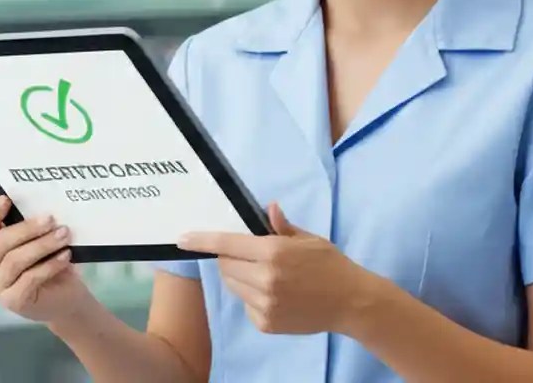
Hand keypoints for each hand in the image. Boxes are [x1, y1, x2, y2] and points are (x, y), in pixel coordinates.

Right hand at [0, 196, 95, 323]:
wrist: (65, 298)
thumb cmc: (49, 264)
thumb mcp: (39, 242)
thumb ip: (32, 228)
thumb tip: (40, 207)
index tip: (7, 199)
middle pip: (0, 243)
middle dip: (26, 228)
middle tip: (51, 219)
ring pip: (15, 260)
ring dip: (42, 245)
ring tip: (63, 235)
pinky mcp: (13, 301)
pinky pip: (30, 278)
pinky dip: (50, 264)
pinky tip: (65, 255)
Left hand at [178, 203, 375, 334]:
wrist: (350, 302)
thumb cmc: (329, 264)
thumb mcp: (308, 238)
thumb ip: (281, 226)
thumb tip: (268, 208)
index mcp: (273, 252)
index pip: (227, 244)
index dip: (201, 241)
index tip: (182, 239)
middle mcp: (265, 279)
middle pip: (226, 265)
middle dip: (230, 258)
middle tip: (251, 255)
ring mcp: (265, 304)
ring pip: (234, 286)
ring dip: (241, 278)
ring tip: (268, 276)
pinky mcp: (266, 323)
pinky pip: (246, 305)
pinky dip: (252, 298)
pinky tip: (276, 295)